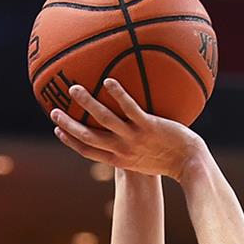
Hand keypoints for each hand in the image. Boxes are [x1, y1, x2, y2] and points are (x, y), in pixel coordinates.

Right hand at [49, 79, 208, 180]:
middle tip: (53, 111)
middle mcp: (123, 150)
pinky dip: (118, 95)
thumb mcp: (145, 158)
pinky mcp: (149, 126)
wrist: (190, 163)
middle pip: (88, 136)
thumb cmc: (170, 159)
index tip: (57, 129)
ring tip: (74, 89)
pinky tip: (108, 80)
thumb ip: (132, 146)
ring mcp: (134, 138)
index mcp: (119, 159)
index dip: (71, 140)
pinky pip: (130, 108)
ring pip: (104, 120)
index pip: (88, 150)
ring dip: (87, 104)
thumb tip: (125, 130)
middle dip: (69, 124)